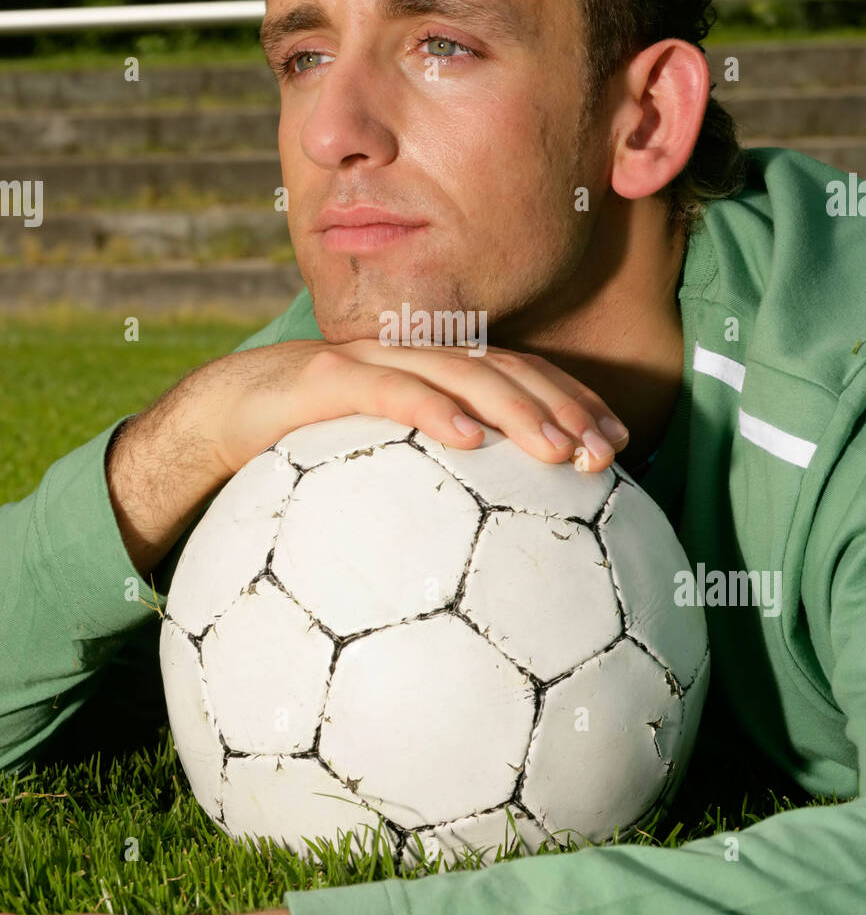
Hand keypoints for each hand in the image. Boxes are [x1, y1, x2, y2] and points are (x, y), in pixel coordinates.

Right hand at [109, 337, 628, 576]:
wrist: (223, 413)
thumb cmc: (308, 449)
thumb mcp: (379, 467)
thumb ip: (433, 486)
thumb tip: (485, 557)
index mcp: (434, 375)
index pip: (521, 376)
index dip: (574, 400)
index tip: (620, 444)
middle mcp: (415, 358)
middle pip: (507, 370)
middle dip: (564, 407)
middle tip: (608, 453)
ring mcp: (375, 361)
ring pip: (461, 374)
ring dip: (516, 409)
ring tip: (558, 449)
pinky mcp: (330, 376)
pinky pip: (390, 390)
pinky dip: (432, 410)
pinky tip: (467, 440)